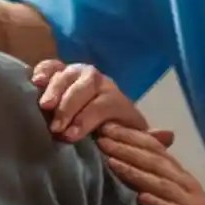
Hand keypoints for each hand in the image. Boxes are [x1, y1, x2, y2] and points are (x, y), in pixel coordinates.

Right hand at [32, 60, 172, 145]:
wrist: (99, 118)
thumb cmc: (112, 134)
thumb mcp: (130, 138)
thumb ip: (146, 139)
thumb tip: (169, 136)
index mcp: (116, 98)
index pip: (103, 104)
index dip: (87, 119)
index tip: (70, 137)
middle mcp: (98, 81)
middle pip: (85, 87)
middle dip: (70, 107)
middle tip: (56, 128)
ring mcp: (77, 73)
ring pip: (67, 74)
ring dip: (55, 90)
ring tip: (44, 108)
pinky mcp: (59, 71)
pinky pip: (51, 65)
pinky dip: (43, 70)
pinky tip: (34, 82)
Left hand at [97, 123, 204, 204]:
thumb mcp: (173, 190)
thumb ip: (152, 173)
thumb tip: (120, 155)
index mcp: (178, 173)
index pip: (153, 148)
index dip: (130, 136)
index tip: (105, 127)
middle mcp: (184, 183)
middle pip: (155, 161)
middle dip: (127, 148)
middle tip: (102, 138)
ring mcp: (191, 204)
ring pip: (163, 184)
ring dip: (137, 173)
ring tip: (113, 163)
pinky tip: (142, 199)